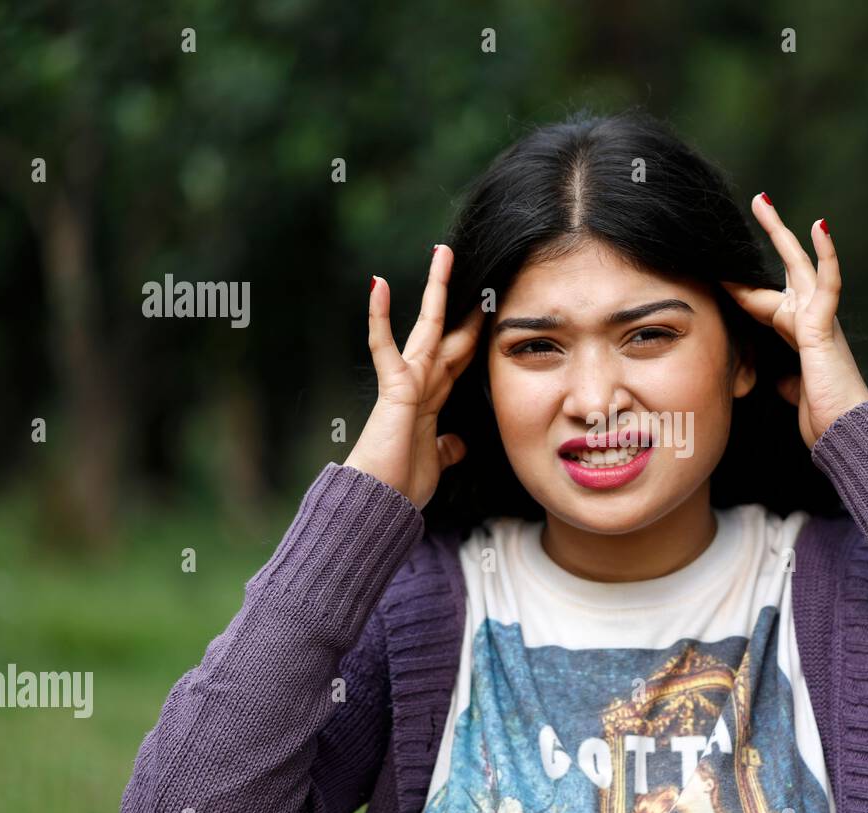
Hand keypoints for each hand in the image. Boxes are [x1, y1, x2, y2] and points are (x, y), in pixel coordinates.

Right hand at [343, 246, 482, 507]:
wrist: (380, 502)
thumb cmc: (402, 485)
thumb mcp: (438, 462)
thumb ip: (447, 447)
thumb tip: (458, 444)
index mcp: (433, 398)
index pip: (459, 355)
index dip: (474, 332)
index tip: (489, 307)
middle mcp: (422, 383)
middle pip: (448, 331)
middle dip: (463, 300)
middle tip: (472, 267)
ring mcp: (408, 382)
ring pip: (428, 326)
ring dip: (435, 290)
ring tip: (443, 254)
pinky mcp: (393, 388)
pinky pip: (385, 347)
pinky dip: (379, 317)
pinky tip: (378, 284)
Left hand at [721, 193, 867, 449]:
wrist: (842, 430)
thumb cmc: (823, 414)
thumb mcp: (792, 393)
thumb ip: (785, 378)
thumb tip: (778, 379)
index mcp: (799, 332)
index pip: (765, 298)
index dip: (742, 284)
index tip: (718, 269)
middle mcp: (810, 318)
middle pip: (786, 268)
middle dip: (772, 236)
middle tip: (757, 203)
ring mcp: (819, 318)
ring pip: (799, 265)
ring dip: (781, 233)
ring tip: (763, 203)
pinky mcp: (825, 325)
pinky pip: (828, 282)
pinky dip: (827, 254)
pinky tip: (820, 227)